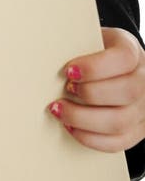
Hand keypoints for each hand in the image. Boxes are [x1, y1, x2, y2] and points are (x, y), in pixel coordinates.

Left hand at [48, 27, 144, 151]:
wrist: (117, 69)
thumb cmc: (96, 53)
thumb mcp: (90, 38)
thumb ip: (77, 45)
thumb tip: (45, 53)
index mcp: (133, 52)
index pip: (122, 58)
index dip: (95, 67)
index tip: (68, 70)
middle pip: (126, 92)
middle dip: (89, 94)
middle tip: (65, 89)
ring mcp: (144, 109)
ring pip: (119, 121)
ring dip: (83, 118)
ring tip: (59, 109)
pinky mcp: (137, 131)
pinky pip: (117, 142)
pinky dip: (90, 138)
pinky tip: (70, 127)